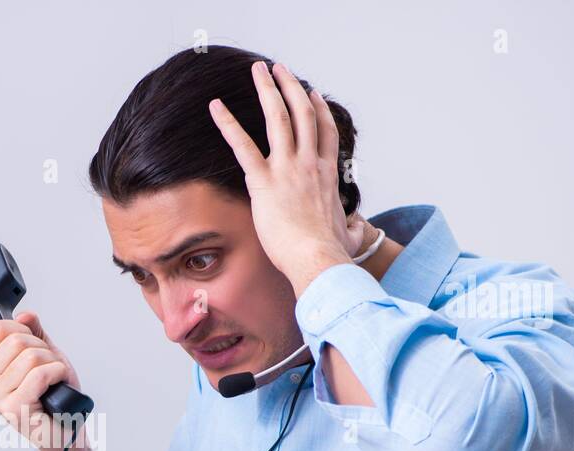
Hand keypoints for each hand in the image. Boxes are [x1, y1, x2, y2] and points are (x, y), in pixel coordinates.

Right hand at [0, 312, 85, 449]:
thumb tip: (24, 315)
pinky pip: (40, 374)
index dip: (23, 331)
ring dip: (53, 364)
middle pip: (16, 340)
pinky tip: (57, 385)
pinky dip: (58, 374)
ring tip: (52, 380)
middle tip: (48, 369)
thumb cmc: (53, 395)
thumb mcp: (44, 354)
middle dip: (43, 349)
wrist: (65, 428)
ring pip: (30, 356)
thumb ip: (33, 332)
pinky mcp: (14, 408)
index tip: (33, 347)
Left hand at [209, 60, 363, 296]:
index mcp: (328, 174)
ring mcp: (288, 169)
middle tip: (279, 69)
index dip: (319, 109)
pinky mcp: (264, 181)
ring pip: (279, 118)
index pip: (326, 132)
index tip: (312, 93)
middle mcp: (310, 164)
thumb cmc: (332, 252)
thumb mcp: (350, 235)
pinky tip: (215, 107)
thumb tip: (357, 230)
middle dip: (291, 87)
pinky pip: (242, 145)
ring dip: (268, 90)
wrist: (318, 258)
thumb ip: (353, 228)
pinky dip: (227, 123)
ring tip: (258, 70)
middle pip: (303, 114)